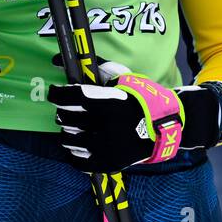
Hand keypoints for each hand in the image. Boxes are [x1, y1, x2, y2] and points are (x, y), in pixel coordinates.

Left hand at [48, 67, 185, 171]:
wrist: (165, 126)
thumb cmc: (143, 98)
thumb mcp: (124, 78)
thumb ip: (97, 68)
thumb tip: (60, 58)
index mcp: (109, 104)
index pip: (71, 97)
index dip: (58, 93)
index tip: (55, 91)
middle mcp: (105, 127)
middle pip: (67, 118)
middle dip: (64, 111)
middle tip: (68, 108)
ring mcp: (105, 148)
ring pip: (68, 140)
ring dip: (68, 131)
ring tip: (75, 127)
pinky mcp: (108, 163)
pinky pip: (78, 161)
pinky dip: (74, 152)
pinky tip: (78, 145)